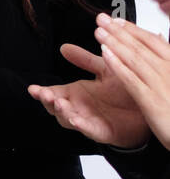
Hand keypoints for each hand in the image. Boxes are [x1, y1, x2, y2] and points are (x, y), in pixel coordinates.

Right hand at [28, 39, 150, 148]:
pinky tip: (76, 119)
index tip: (33, 88)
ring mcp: (87, 120)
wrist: (145, 108)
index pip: (53, 92)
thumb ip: (84, 60)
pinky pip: (88, 129)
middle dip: (48, 101)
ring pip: (67, 119)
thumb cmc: (124, 92)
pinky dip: (81, 125)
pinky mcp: (101, 131)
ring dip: (62, 113)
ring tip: (60, 103)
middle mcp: (77, 107)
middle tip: (45, 94)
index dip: (41, 91)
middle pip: (55, 107)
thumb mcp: (104, 69)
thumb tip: (65, 47)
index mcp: (75, 93)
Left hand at [93, 13, 169, 150]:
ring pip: (134, 58)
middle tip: (101, 18)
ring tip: (99, 31)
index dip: (133, 30)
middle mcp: (169, 70)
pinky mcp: (151, 100)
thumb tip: (160, 40)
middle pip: (140, 46)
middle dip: (119, 31)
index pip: (152, 42)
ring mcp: (161, 84)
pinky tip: (104, 53)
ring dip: (114, 42)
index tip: (117, 20)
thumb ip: (166, 63)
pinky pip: (131, 78)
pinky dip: (117, 64)